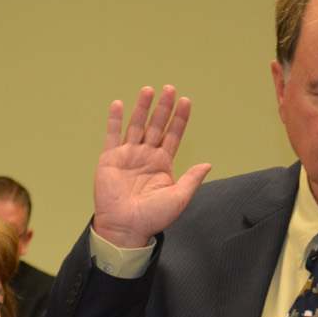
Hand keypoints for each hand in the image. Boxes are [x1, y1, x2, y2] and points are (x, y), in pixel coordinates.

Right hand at [92, 85, 210, 247]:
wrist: (126, 228)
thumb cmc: (153, 217)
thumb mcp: (179, 198)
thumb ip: (192, 179)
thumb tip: (208, 164)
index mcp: (163, 164)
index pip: (173, 135)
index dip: (179, 119)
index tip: (186, 101)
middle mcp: (146, 156)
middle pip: (156, 125)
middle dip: (163, 107)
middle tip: (170, 88)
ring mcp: (128, 156)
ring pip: (136, 126)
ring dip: (142, 108)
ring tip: (149, 90)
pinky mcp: (109, 159)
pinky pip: (112, 135)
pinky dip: (114, 119)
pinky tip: (119, 104)